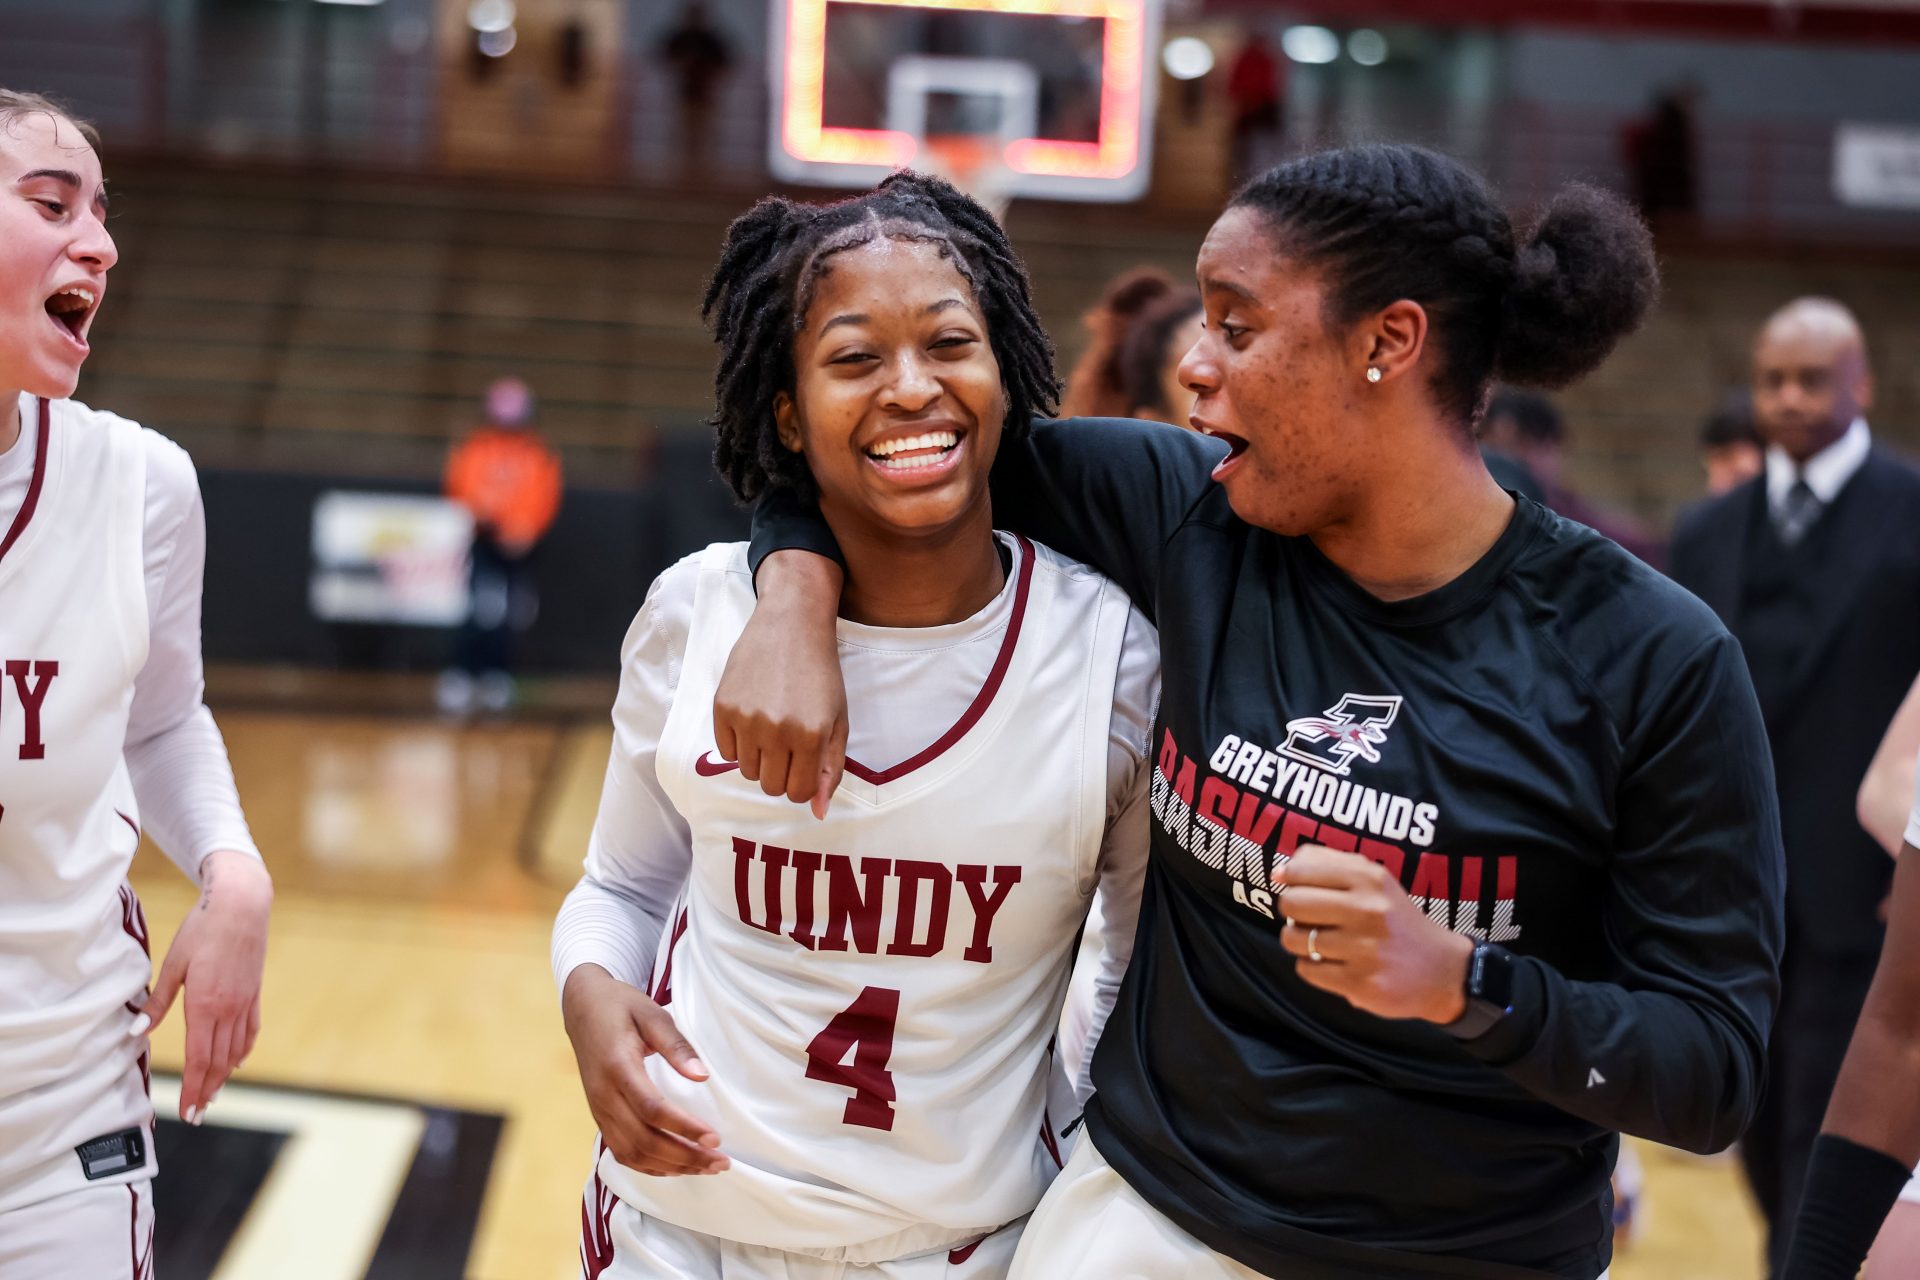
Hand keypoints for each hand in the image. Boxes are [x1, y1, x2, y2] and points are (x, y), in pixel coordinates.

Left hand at [145, 850, 271, 1122]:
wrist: (242, 904)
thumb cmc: (203, 929)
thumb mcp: (174, 963)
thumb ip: (158, 1001)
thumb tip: (137, 1030)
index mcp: (205, 1004)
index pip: (198, 1057)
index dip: (191, 1087)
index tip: (187, 1111)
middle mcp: (228, 1009)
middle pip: (218, 1061)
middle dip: (206, 1090)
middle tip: (197, 1114)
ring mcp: (245, 1002)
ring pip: (236, 1050)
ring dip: (223, 1076)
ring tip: (213, 1095)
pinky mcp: (254, 993)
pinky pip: (250, 1030)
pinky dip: (243, 1051)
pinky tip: (238, 1062)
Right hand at [561, 965, 728, 1175]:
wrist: (583, 1008)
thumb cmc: (621, 1007)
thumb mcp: (652, 1014)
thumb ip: (677, 1045)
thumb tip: (702, 1075)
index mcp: (617, 1067)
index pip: (652, 1109)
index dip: (684, 1128)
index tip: (715, 1138)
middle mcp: (604, 1095)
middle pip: (644, 1140)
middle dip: (685, 1156)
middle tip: (721, 1162)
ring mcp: (599, 1110)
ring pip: (633, 1153)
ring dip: (671, 1166)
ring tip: (706, 1167)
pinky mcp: (599, 1116)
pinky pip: (622, 1152)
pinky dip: (650, 1166)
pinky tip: (676, 1167)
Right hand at [713, 550, 847, 818]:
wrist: (791, 624)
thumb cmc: (820, 674)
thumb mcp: (838, 721)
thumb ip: (831, 769)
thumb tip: (818, 812)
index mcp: (812, 736)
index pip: (799, 793)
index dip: (802, 783)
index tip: (804, 764)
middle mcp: (778, 730)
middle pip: (770, 787)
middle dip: (780, 773)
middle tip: (788, 744)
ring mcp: (747, 718)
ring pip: (747, 771)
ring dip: (759, 758)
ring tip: (772, 725)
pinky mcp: (723, 706)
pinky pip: (726, 751)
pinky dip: (738, 743)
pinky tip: (753, 715)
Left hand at [1272, 843, 1472, 1023]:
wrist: (1443, 970)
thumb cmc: (1395, 919)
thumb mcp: (1373, 880)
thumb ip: (1326, 864)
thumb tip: (1278, 871)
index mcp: (1369, 877)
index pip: (1300, 870)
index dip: (1291, 882)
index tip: (1301, 890)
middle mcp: (1367, 909)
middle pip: (1291, 904)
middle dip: (1293, 913)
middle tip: (1310, 919)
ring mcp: (1364, 948)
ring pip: (1294, 939)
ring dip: (1300, 942)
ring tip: (1322, 943)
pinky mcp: (1360, 982)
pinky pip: (1307, 970)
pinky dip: (1313, 967)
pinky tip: (1334, 964)